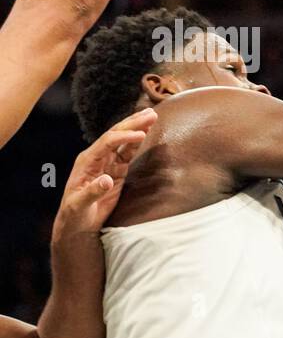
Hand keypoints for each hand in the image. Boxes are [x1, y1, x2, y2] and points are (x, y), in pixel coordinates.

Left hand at [52, 109, 156, 240]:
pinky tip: (146, 133)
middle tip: (151, 114)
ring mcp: (106, 163)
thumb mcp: (79, 205)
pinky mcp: (115, 171)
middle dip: (133, 124)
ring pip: (123, 141)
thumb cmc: (75, 215)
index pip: (107, 143)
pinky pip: (127, 153)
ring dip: (137, 128)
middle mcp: (96, 158)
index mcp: (86, 161)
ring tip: (152, 116)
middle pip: (116, 135)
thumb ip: (92, 191)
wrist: (76, 224)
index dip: (124, 137)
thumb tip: (107, 180)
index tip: (141, 135)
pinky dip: (137, 142)